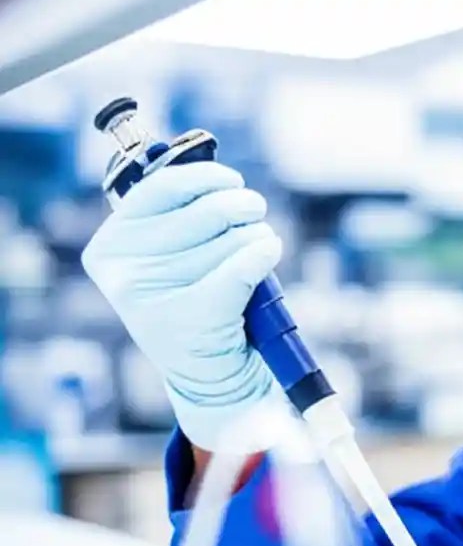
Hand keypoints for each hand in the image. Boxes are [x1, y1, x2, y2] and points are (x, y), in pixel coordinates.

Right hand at [83, 161, 285, 451]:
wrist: (209, 375)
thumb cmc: (196, 303)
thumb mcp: (169, 259)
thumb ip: (176, 216)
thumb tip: (204, 169)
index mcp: (110, 247)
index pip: (160, 189)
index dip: (204, 178)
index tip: (231, 180)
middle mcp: (124, 271)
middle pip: (205, 211)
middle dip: (242, 207)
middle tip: (254, 213)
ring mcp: (155, 295)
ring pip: (231, 239)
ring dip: (256, 238)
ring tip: (254, 254)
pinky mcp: (192, 314)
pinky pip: (243, 265)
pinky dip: (264, 253)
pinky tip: (269, 252)